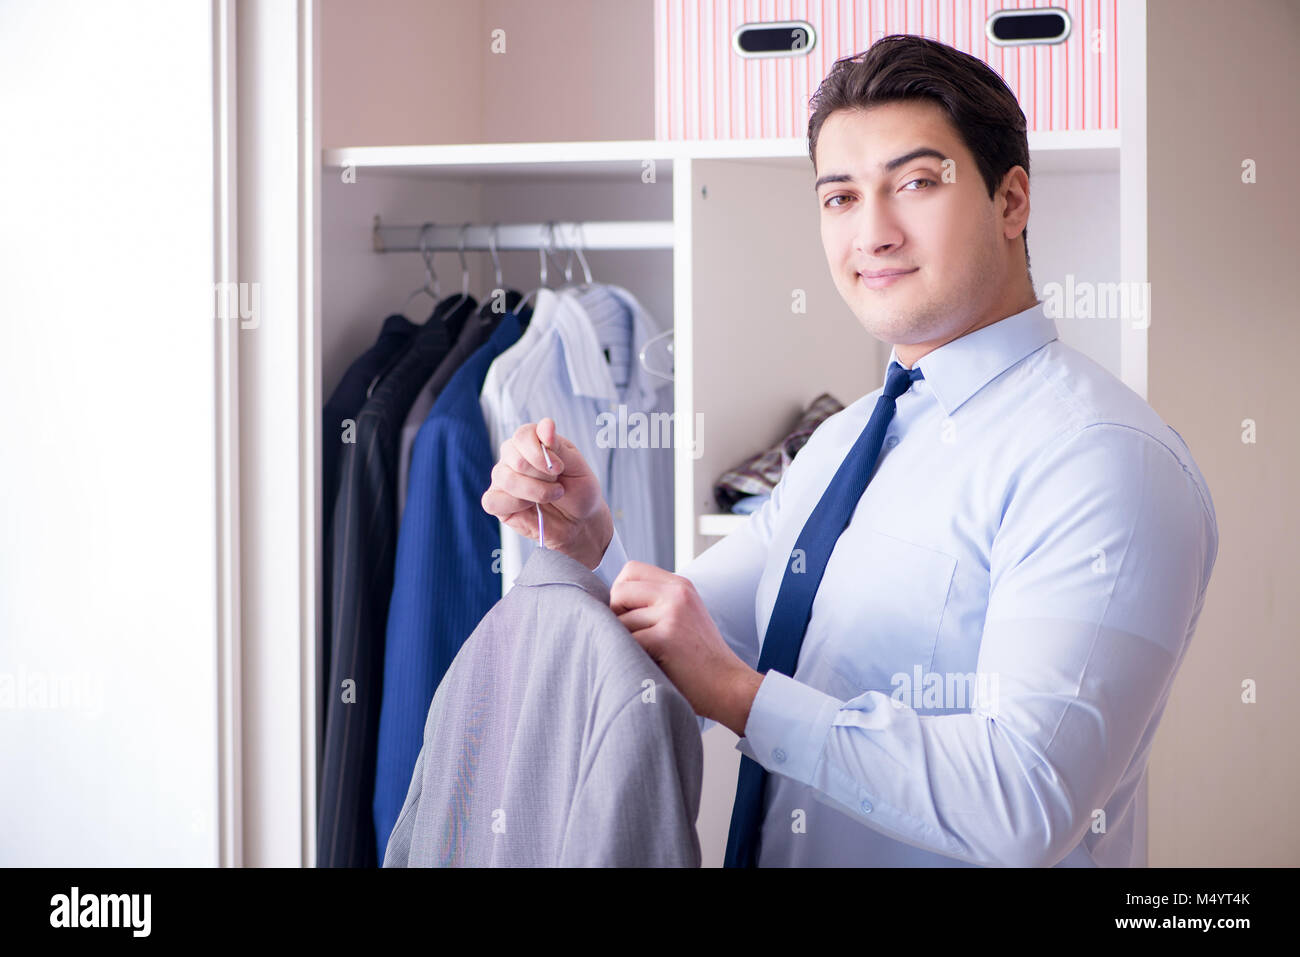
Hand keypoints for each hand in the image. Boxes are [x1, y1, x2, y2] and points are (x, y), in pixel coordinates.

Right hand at [481, 417, 613, 568]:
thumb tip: (546, 427)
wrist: (580, 522)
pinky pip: (493, 500)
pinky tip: (531, 506)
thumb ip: (559, 447)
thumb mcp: (577, 466)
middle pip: (513, 454)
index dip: (539, 451)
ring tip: (552, 496)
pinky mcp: (496, 502)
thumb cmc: (579, 491)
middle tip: (558, 484)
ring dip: (534, 490)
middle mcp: (513, 456)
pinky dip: (516, 504)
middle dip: (541, 474)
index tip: (560, 467)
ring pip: (505, 477)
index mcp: (533, 442)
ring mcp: (503, 478)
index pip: (523, 434)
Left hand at [609, 561, 763, 735]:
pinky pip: (626, 641)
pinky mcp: (666, 636)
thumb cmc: (699, 660)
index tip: (629, 616)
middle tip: (634, 638)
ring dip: (623, 641)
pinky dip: (631, 657)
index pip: (631, 570)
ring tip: (646, 656)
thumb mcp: (682, 617)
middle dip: (615, 615)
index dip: (621, 592)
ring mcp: (673, 613)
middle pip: (619, 590)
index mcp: (680, 585)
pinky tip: (649, 665)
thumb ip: (654, 603)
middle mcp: (678, 592)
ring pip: (619, 620)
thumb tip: (607, 601)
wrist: (729, 687)